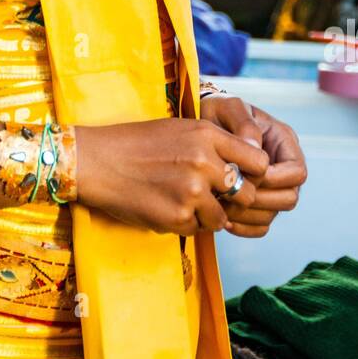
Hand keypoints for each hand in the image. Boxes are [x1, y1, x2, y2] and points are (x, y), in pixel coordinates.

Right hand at [75, 117, 269, 237]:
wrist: (98, 161)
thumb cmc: (140, 143)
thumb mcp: (183, 129)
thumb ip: (218, 144)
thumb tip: (256, 164)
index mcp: (207, 135)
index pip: (258, 161)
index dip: (254, 173)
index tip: (242, 177)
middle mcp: (203, 162)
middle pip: (246, 193)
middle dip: (234, 199)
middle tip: (215, 196)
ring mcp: (191, 192)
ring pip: (223, 217)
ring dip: (209, 214)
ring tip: (184, 201)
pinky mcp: (177, 217)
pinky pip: (198, 229)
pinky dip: (187, 223)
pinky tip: (167, 206)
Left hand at [200, 94, 306, 237]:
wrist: (198, 123)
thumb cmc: (216, 110)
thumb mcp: (227, 107)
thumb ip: (243, 124)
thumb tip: (254, 148)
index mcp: (283, 142)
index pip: (297, 172)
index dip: (275, 178)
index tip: (246, 174)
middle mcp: (282, 167)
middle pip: (290, 198)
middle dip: (260, 199)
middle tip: (230, 194)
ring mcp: (270, 187)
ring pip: (273, 214)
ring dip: (248, 215)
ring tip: (221, 206)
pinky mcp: (255, 202)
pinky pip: (259, 226)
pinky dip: (243, 227)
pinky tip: (222, 218)